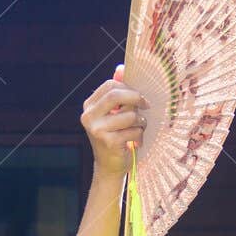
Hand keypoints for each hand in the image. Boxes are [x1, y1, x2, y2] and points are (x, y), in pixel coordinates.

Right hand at [80, 62, 147, 177]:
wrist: (109, 167)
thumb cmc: (115, 137)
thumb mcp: (115, 113)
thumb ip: (118, 92)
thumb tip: (121, 67)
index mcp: (89, 106)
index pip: (110, 85)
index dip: (129, 88)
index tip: (140, 98)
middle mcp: (88, 117)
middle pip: (116, 95)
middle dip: (136, 99)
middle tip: (147, 106)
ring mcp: (96, 130)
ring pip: (129, 115)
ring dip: (140, 121)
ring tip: (139, 129)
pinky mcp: (108, 142)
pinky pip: (133, 130)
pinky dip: (139, 135)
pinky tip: (135, 142)